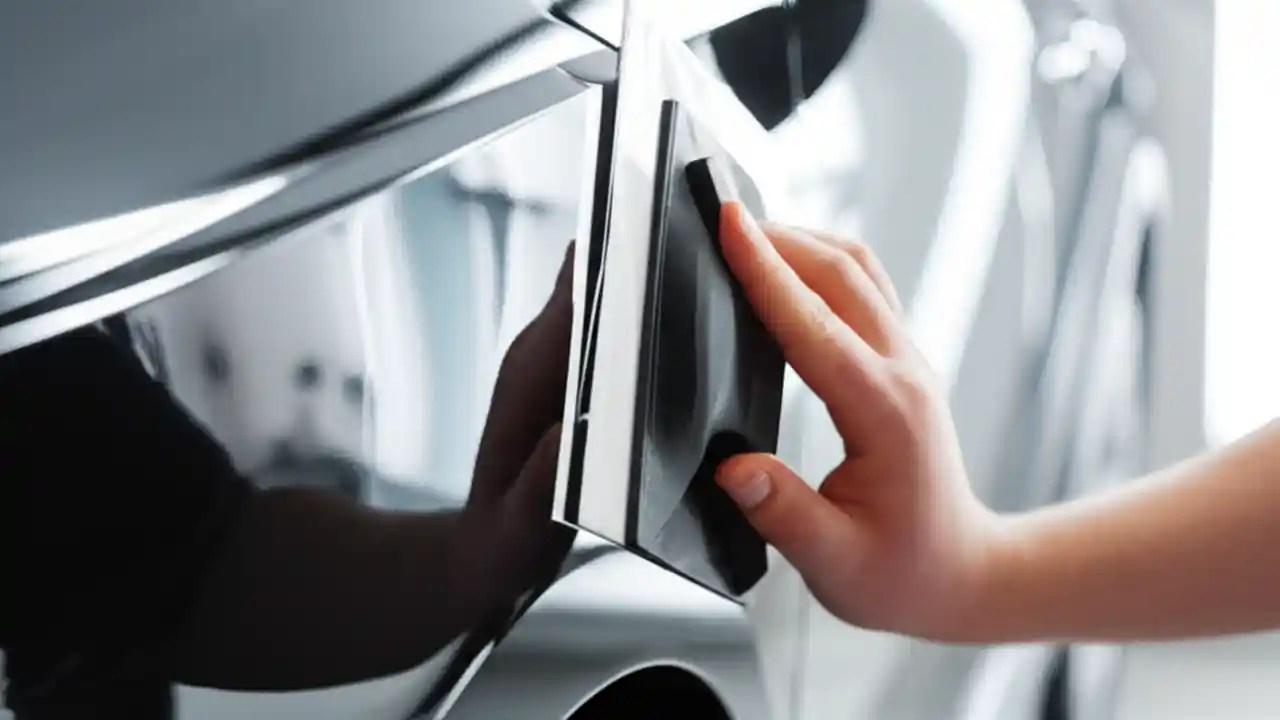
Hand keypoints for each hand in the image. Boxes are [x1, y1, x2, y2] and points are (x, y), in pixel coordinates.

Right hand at [714, 203, 1001, 639]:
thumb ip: (783, 514)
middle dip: (778, 236)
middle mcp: (903, 375)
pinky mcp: (902, 366)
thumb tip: (733, 470)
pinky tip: (790, 267)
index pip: (814, 324)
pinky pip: (865, 289)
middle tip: (721, 213)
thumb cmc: (906, 574)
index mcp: (885, 414)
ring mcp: (909, 364)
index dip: (765, 271)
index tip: (729, 223)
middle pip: (840, 273)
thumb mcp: (835, 564)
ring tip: (748, 230)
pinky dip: (821, 263)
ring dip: (803, 242)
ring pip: (858, 270)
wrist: (965, 577)